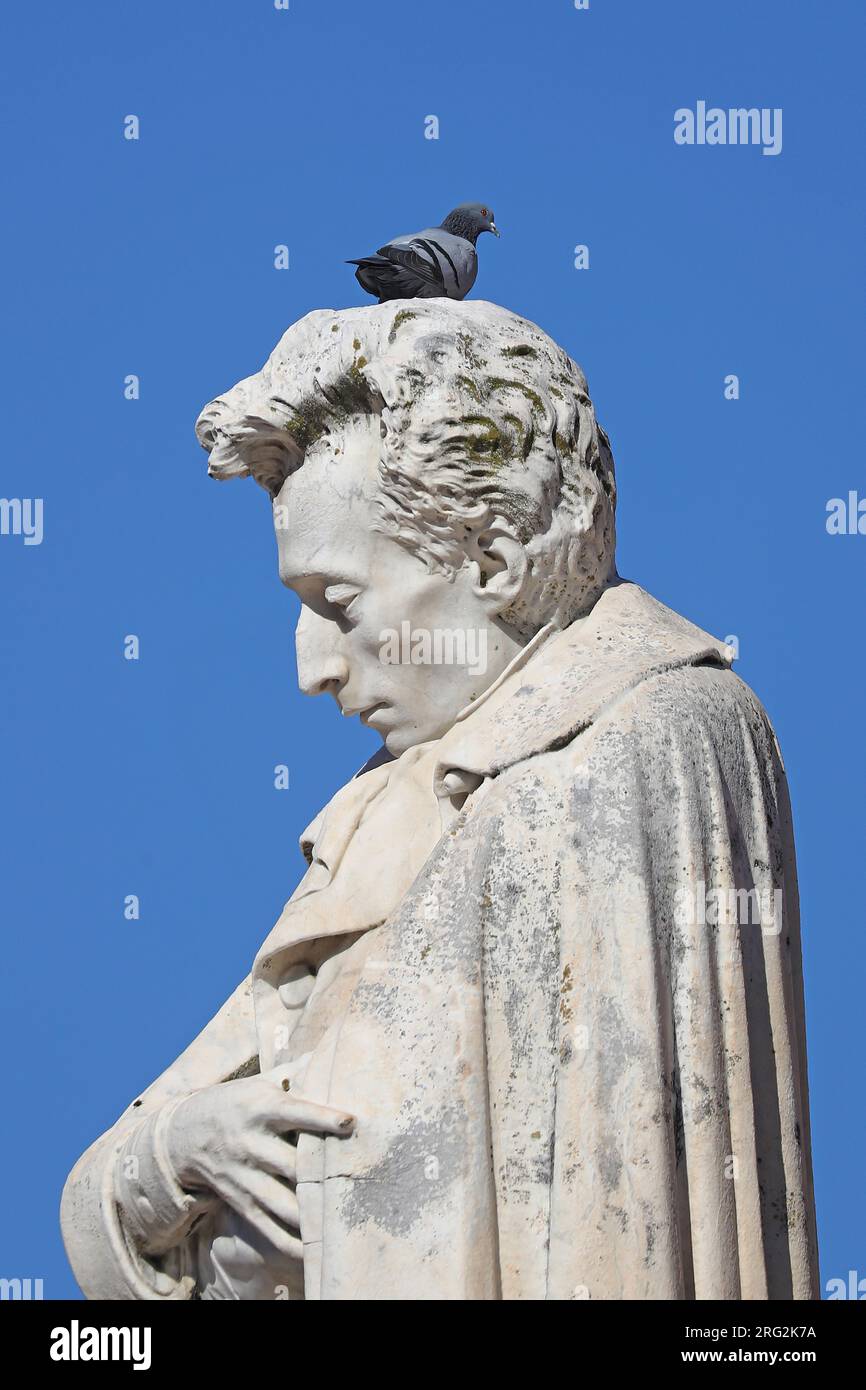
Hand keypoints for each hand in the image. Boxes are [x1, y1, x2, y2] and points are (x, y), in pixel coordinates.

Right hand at [164, 1066, 353, 1261]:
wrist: (183, 1135)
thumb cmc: (234, 1103)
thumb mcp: (259, 1083)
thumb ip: (294, 1072)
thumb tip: (330, 1054)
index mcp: (261, 1108)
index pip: (295, 1111)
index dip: (322, 1117)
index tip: (350, 1121)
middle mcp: (252, 1143)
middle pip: (291, 1163)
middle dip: (321, 1174)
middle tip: (357, 1180)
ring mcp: (245, 1176)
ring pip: (281, 1202)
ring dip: (309, 1215)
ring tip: (339, 1222)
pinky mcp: (241, 1201)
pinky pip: (267, 1228)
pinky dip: (290, 1243)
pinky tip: (313, 1251)